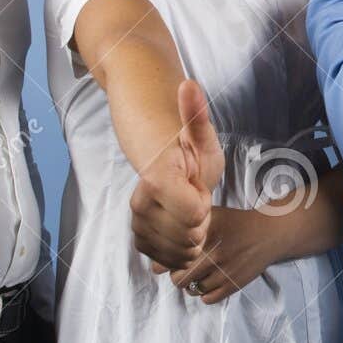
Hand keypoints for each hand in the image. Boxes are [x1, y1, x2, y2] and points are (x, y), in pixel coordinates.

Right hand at [131, 79, 224, 273]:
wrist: (163, 163)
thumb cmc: (187, 149)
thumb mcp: (200, 134)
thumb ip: (195, 115)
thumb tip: (188, 84)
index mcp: (159, 180)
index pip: (195, 215)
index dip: (204, 206)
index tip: (199, 189)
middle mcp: (141, 204)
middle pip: (188, 237)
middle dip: (199, 224)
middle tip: (195, 201)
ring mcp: (138, 222)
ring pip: (177, 253)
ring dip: (191, 240)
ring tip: (190, 215)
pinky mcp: (139, 237)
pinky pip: (165, 258)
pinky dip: (179, 251)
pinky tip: (182, 230)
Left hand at [168, 207, 276, 302]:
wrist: (268, 233)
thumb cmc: (234, 224)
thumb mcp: (210, 218)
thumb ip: (182, 233)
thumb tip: (155, 266)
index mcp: (204, 234)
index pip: (171, 257)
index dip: (166, 261)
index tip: (171, 258)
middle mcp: (213, 253)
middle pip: (178, 278)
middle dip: (177, 275)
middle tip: (184, 268)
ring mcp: (224, 270)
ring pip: (192, 290)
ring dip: (191, 285)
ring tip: (199, 274)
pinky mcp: (234, 283)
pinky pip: (208, 299)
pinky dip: (204, 293)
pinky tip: (210, 281)